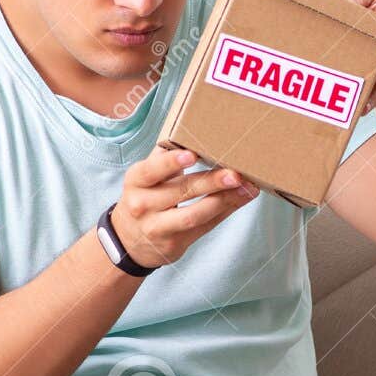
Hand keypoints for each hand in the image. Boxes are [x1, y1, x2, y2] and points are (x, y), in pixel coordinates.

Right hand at [110, 146, 258, 268]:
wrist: (129, 240)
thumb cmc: (145, 197)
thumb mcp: (146, 177)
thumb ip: (166, 157)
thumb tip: (199, 132)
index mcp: (137, 180)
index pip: (152, 170)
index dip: (171, 162)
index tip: (191, 155)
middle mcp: (142, 204)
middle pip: (181, 191)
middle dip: (211, 182)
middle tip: (235, 174)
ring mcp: (157, 227)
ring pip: (194, 214)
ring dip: (224, 200)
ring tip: (246, 188)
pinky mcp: (174, 243)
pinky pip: (204, 227)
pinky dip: (225, 212)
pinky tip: (240, 199)